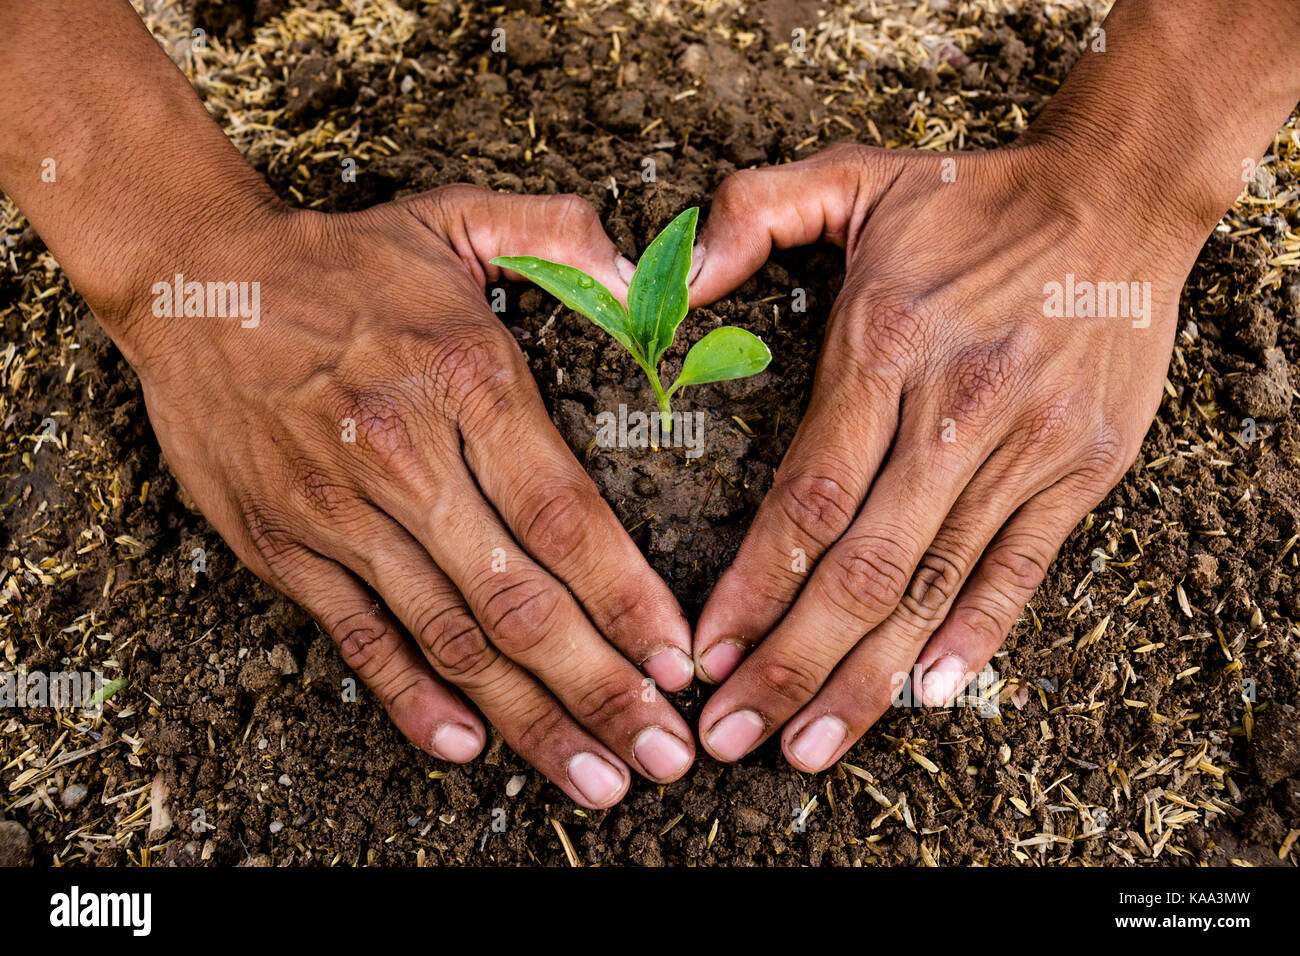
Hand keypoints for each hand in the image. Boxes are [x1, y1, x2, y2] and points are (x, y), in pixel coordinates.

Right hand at [106, 187, 695, 806]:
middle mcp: (408, 460)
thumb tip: (647, 274)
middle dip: (602, 689)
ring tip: (596, 775)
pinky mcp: (286, 547)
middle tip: (664, 754)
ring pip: (452, 638)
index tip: (678, 662)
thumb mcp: (456, 218)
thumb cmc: (340, 261)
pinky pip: (361, 640)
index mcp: (467, 383)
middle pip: (522, 600)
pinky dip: (415, 701)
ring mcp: (342, 514)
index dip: (627, 600)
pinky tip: (472, 746)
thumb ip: (561, 236)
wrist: (192, 277)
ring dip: (529, 718)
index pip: (567, 517)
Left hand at [686, 142, 1205, 769]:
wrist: (1117, 199)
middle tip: (731, 736)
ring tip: (807, 746)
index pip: (807, 498)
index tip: (706, 652)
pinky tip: (924, 695)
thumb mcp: (852, 176)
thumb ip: (750, 212)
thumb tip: (670, 278)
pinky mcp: (1078, 471)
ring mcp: (1024, 449)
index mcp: (886, 349)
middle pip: (862, 568)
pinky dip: (973, 640)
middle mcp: (954, 412)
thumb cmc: (971, 200)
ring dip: (864, 679)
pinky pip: (1019, 572)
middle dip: (789, 664)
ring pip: (932, 589)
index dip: (753, 586)